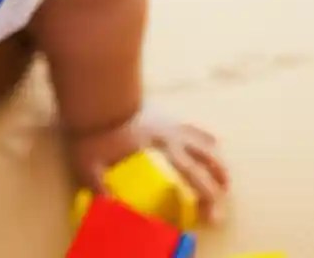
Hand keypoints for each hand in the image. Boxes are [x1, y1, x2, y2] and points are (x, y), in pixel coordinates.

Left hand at [66, 107, 229, 223]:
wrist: (95, 98)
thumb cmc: (93, 131)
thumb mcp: (89, 163)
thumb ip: (98, 187)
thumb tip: (108, 209)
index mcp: (158, 149)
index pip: (192, 175)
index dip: (206, 197)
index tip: (211, 216)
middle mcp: (171, 136)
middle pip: (206, 161)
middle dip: (217, 185)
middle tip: (219, 206)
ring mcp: (170, 124)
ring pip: (206, 143)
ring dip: (218, 163)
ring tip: (224, 180)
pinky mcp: (166, 116)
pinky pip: (193, 128)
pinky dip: (206, 138)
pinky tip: (213, 145)